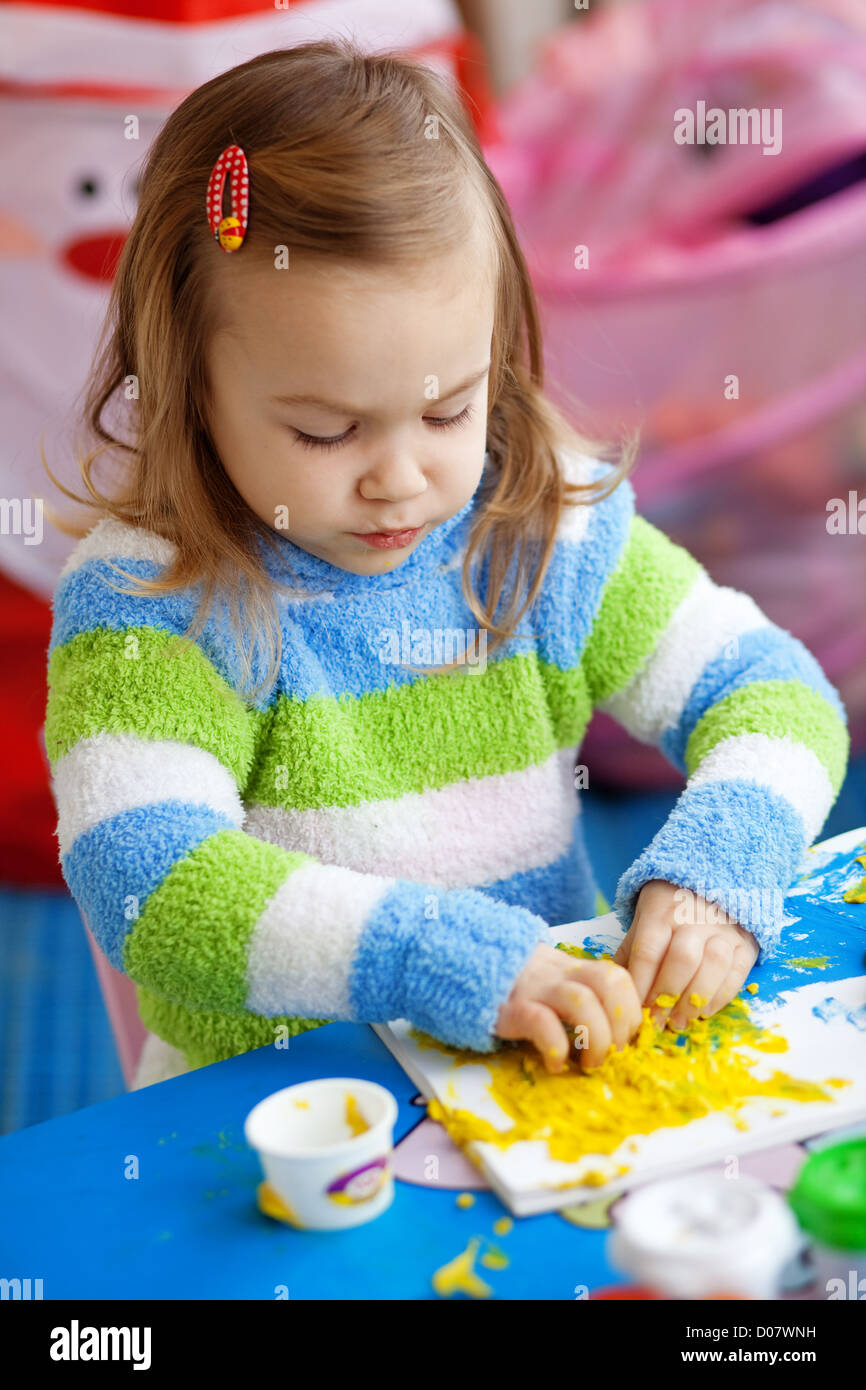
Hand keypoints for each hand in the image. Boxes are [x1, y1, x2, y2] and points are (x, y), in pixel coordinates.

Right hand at [495, 943, 642, 1073]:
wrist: (462, 966)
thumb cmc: (513, 986)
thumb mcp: (550, 982)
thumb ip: (579, 996)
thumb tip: (615, 1033)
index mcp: (572, 970)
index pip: (617, 976)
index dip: (632, 1009)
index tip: (628, 1039)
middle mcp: (558, 975)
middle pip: (609, 983)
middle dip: (621, 1025)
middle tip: (613, 1055)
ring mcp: (534, 988)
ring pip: (582, 1001)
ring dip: (596, 1038)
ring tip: (589, 1063)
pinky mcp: (510, 1008)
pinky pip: (541, 1022)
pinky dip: (556, 1047)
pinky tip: (555, 1063)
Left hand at [612, 880, 759, 1030]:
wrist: (713, 881)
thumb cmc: (669, 907)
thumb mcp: (644, 919)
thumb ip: (631, 952)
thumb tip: (613, 988)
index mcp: (661, 911)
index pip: (649, 951)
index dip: (641, 985)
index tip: (634, 1011)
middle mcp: (694, 918)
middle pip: (682, 959)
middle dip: (667, 996)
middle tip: (656, 1023)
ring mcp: (723, 929)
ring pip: (713, 965)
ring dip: (695, 1000)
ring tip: (679, 1022)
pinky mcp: (745, 942)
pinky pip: (737, 972)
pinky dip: (721, 996)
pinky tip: (704, 1012)